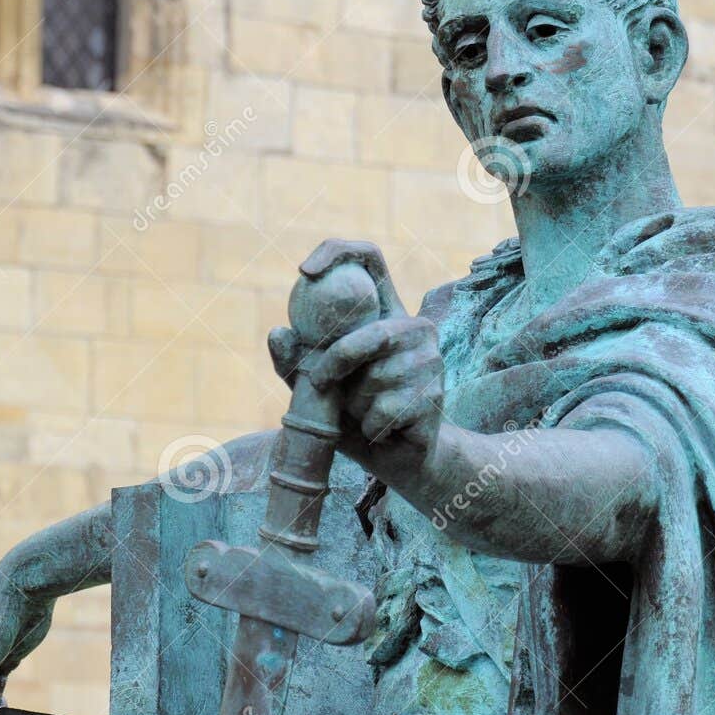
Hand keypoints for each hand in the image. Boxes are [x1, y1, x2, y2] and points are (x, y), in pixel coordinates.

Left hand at [267, 239, 445, 484]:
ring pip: (377, 377)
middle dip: (337, 363)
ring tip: (366, 414)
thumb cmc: (354, 416)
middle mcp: (416, 328)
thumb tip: (277, 332)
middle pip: (371, 334)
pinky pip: (387, 408)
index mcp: (386, 312)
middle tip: (322, 385)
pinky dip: (371, 426)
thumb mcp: (317, 388)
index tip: (303, 272)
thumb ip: (296, 362)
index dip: (337, 251)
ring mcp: (432, 361)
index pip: (369, 259)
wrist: (397, 462)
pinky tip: (382, 431)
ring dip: (356, 406)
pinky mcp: (437, 394)